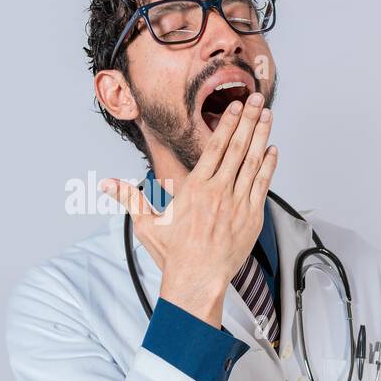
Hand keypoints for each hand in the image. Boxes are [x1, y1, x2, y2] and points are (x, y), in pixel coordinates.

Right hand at [102, 93, 276, 327]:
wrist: (198, 280)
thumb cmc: (174, 254)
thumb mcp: (147, 223)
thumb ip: (130, 197)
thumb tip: (107, 184)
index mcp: (195, 188)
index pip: (215, 147)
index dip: (228, 124)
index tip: (236, 106)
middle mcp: (218, 191)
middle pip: (237, 148)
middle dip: (249, 121)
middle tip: (258, 100)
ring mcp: (238, 204)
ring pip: (252, 163)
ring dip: (262, 137)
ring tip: (268, 116)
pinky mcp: (252, 218)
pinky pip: (262, 186)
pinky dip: (269, 167)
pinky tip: (273, 150)